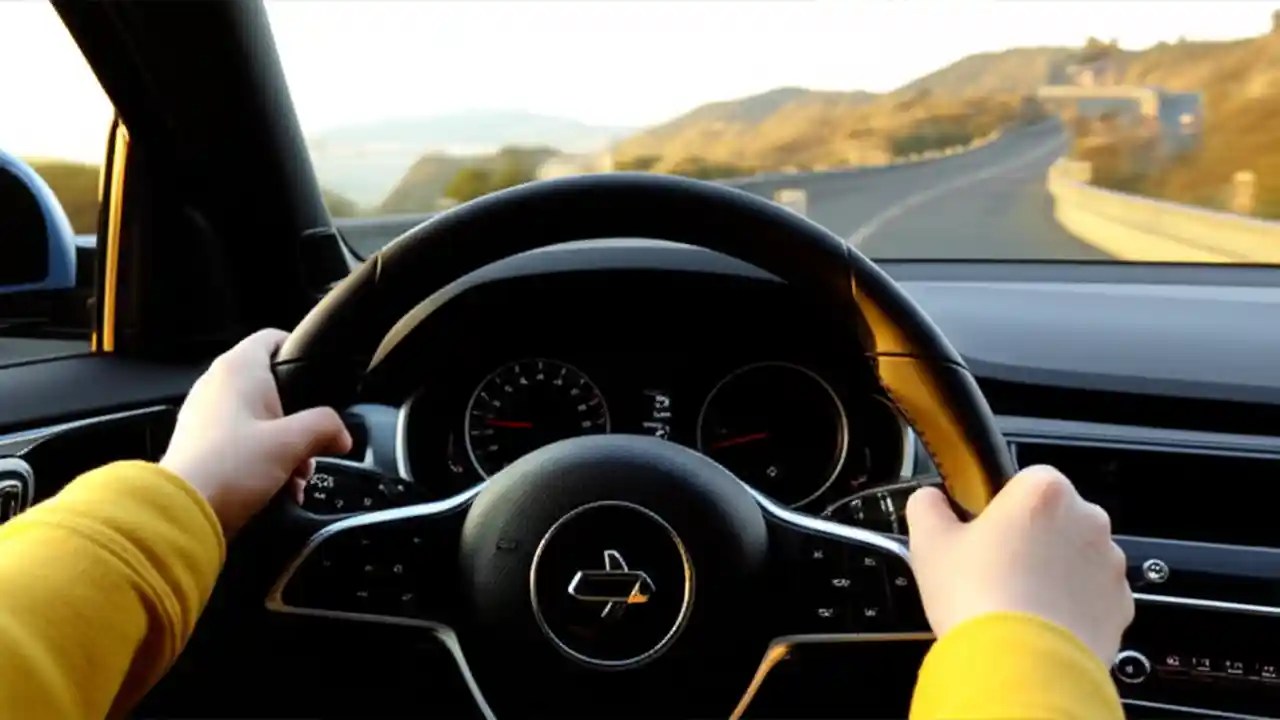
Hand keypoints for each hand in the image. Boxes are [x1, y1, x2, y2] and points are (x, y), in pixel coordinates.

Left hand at [160, 329, 351, 536]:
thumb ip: (325, 427)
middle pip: (273, 387)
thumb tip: (341, 433)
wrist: (183, 512)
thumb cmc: (231, 468)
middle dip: (299, 419)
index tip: (321, 381)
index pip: (274, 338)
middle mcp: (218, 384)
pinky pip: (243, 440)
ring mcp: (206, 413)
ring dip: (285, 445)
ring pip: (261, 418)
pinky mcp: (202, 442)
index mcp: (238, 369)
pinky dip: (263, 458)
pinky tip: (277, 486)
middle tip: (311, 447)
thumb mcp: (292, 443)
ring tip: (296, 476)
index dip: (301, 353)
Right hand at [905, 465, 1132, 663]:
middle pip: (1053, 517)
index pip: (1023, 479)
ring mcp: (1109, 563)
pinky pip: (1092, 594)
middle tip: (994, 568)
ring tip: (1016, 600)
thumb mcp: (929, 542)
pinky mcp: (1120, 604)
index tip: (981, 531)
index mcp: (1043, 490)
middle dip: (1029, 537)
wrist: (1020, 666)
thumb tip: (930, 499)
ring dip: (1053, 570)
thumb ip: (927, 506)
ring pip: (1075, 555)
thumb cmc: (978, 598)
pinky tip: (1040, 621)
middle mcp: (1087, 519)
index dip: (998, 507)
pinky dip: (1071, 603)